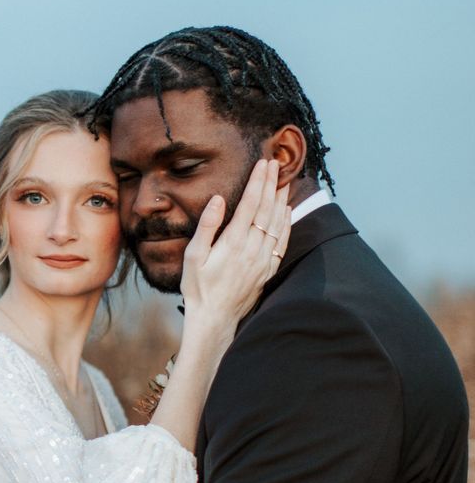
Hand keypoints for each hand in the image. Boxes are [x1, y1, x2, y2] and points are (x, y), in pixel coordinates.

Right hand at [181, 159, 290, 338]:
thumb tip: (219, 199)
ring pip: (278, 223)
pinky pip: (283, 241)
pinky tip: (288, 211)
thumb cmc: (198, 287)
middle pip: (267, 208)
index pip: (251, 203)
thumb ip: (207, 226)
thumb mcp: (194, 256)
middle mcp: (252, 248)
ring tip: (284, 181)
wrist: (215, 318)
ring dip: (282, 199)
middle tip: (276, 164)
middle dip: (272, 183)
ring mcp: (263, 259)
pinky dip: (287, 223)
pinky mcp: (268, 269)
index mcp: (233, 241)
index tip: (263, 164)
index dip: (258, 181)